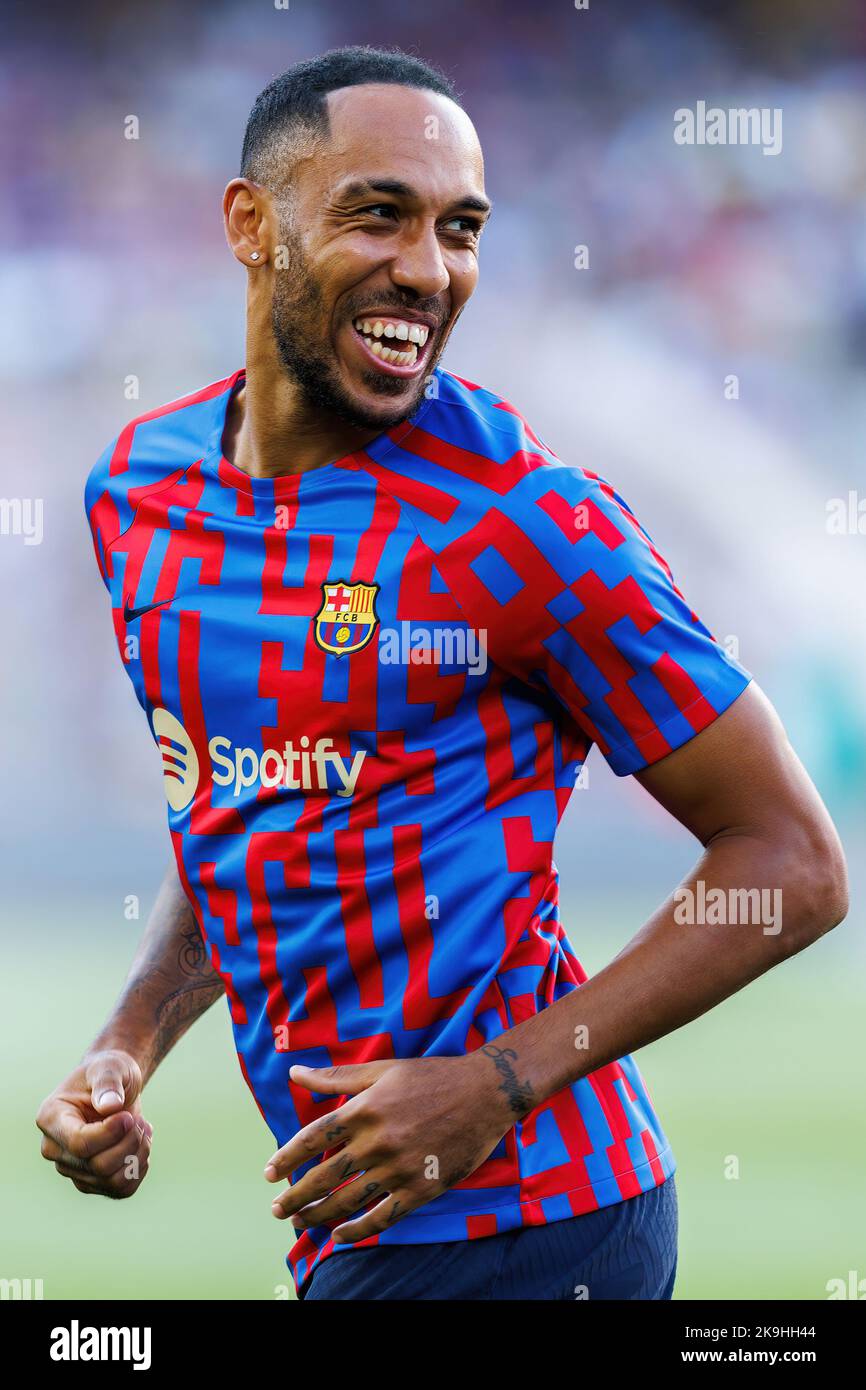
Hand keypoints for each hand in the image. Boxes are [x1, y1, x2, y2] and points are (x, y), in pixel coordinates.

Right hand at [36, 1049, 151, 1198]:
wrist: (115, 1089)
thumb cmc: (109, 1073)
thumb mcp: (110, 1066)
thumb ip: (108, 1082)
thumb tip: (110, 1106)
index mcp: (51, 1118)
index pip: (79, 1143)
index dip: (110, 1134)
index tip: (127, 1115)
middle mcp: (54, 1149)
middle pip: (98, 1166)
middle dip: (129, 1141)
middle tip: (137, 1119)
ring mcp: (71, 1169)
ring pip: (111, 1181)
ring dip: (138, 1154)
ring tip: (143, 1129)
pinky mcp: (90, 1182)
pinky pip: (120, 1190)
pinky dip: (138, 1168)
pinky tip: (141, 1145)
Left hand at [265, 1054, 513, 1243]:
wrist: (485, 1093)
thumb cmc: (432, 1077)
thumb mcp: (382, 1069)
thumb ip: (336, 1077)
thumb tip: (294, 1072)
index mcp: (364, 1109)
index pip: (312, 1139)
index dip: (286, 1158)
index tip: (268, 1173)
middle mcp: (377, 1141)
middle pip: (325, 1176)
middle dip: (295, 1196)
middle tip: (277, 1210)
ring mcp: (399, 1168)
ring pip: (348, 1200)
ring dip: (319, 1216)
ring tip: (300, 1223)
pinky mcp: (421, 1188)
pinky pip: (382, 1217)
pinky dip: (358, 1230)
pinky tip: (340, 1235)